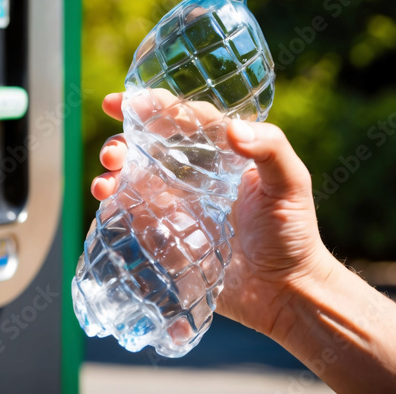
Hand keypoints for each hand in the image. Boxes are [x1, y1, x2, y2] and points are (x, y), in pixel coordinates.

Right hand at [91, 92, 335, 336]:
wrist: (283, 293)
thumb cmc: (292, 234)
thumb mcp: (290, 184)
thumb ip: (270, 149)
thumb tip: (232, 129)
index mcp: (219, 152)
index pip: (181, 119)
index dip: (151, 105)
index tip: (123, 103)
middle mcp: (192, 173)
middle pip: (146, 145)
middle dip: (121, 140)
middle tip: (112, 153)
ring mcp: (175, 203)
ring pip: (130, 175)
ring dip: (110, 172)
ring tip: (103, 183)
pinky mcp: (163, 233)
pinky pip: (128, 211)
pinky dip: (111, 202)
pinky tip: (106, 201)